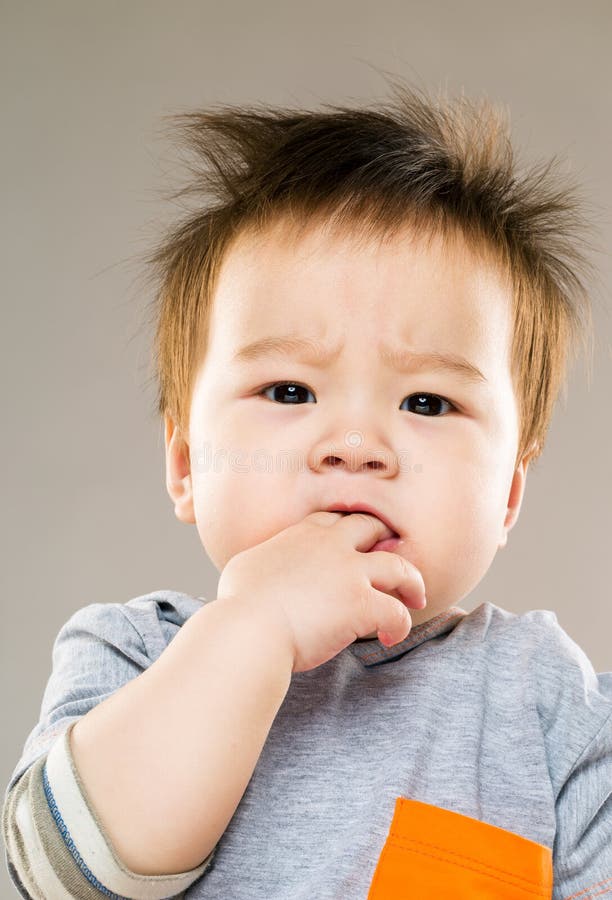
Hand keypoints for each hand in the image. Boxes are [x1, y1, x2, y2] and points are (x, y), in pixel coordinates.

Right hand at [216, 511, 425, 672]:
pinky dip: (399, 625)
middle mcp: (330, 545)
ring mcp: (350, 573)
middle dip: (385, 541)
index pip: (334, 520)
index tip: (354, 546)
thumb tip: (264, 570)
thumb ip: (267, 561)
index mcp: (302, 535)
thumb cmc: (238, 605)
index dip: (349, 531)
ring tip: (414, 598)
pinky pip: (396, 612)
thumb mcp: (246, 566)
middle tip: (391, 564)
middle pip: (372, 529)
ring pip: (400, 567)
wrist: (247, 629)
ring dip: (411, 582)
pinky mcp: (361, 604)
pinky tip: (390, 637)